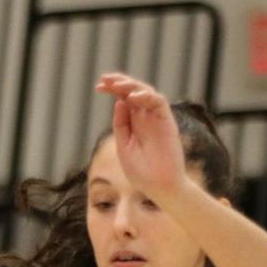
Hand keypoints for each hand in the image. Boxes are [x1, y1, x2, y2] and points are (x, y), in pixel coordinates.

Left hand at [96, 72, 186, 198]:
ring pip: (146, 92)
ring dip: (131, 86)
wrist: (159, 187)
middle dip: (119, 82)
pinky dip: (146, 96)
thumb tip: (118, 102)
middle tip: (104, 79)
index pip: (124, 99)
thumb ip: (121, 125)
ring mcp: (157, 119)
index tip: (98, 87)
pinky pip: (158, 102)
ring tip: (116, 85)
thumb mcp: (124, 146)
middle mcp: (146, 117)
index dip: (112, 90)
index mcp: (135, 123)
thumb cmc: (142, 172)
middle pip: (134, 92)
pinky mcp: (167, 122)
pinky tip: (132, 98)